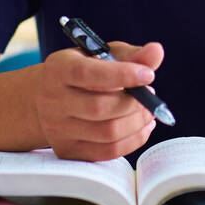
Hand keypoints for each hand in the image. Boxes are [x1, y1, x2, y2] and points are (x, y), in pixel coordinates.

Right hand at [35, 41, 164, 160]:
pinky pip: (108, 152)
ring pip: (107, 133)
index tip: (148, 75)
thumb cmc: (82, 72)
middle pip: (100, 108)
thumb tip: (156, 52)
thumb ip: (131, 55)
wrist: (48, 99)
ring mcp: (57, 129)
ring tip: (148, 110)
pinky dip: (133, 140)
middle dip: (134, 103)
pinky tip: (142, 126)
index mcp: (58, 69)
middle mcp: (52, 101)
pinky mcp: (68, 151)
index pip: (88, 74)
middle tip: (150, 95)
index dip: (122, 75)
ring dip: (137, 122)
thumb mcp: (102, 55)